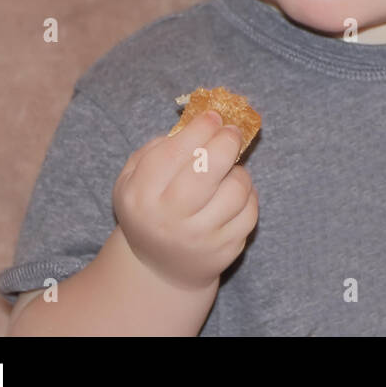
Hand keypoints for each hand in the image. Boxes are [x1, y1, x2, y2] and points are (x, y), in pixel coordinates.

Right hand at [113, 109, 258, 290]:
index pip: (173, 154)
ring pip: (236, 188)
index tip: (213, 117)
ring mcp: (200, 238)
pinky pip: (251, 210)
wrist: (160, 269)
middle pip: (208, 169)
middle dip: (226, 142)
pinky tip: (233, 196)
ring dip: (238, 172)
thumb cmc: (150, 209)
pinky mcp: (226, 250)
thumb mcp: (135, 179)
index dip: (199, 129)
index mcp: (141, 196)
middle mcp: (169, 219)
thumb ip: (159, 147)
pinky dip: (247, 196)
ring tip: (227, 172)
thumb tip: (202, 120)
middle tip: (231, 132)